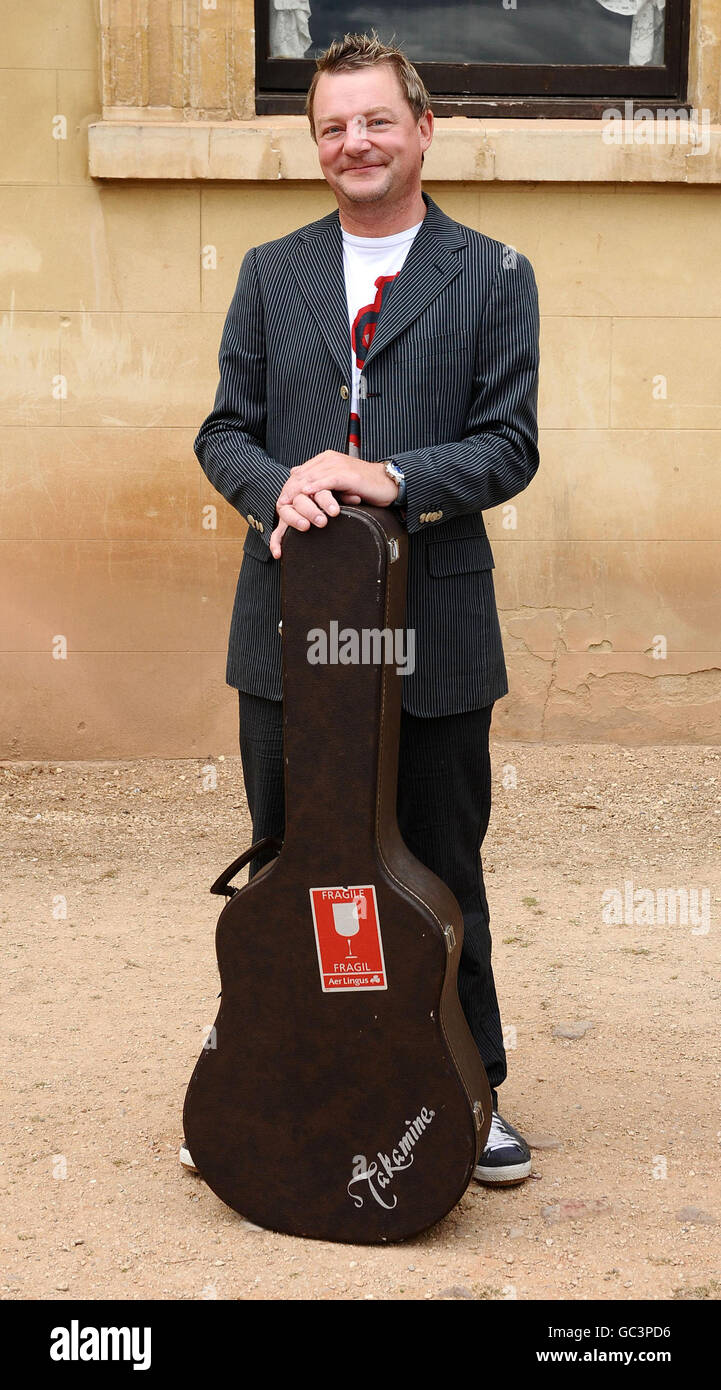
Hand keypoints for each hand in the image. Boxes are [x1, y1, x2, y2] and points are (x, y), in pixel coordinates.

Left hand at [269, 451, 396, 557]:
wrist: (387, 483)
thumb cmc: (364, 486)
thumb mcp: (338, 481)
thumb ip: (320, 477)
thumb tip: (297, 474)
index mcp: (326, 459)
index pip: (300, 472)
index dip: (289, 487)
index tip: (281, 502)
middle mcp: (329, 459)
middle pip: (302, 475)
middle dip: (289, 491)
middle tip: (281, 506)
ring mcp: (338, 465)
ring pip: (311, 478)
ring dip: (298, 493)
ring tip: (288, 505)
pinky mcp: (347, 474)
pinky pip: (326, 481)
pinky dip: (314, 489)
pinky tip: (306, 496)